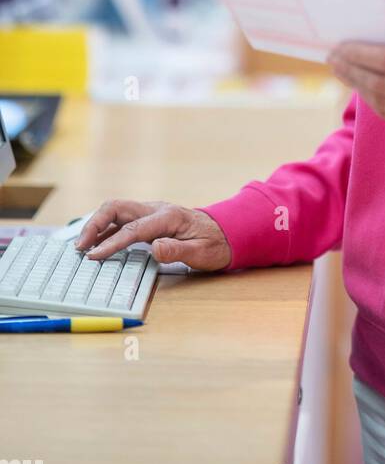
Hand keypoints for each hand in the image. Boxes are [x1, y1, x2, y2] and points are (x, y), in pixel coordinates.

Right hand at [74, 199, 231, 270]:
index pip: (133, 229)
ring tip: (81, 246)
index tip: (94, 256)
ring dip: (96, 225)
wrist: (226, 233)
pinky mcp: (148, 218)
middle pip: (117, 208)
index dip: (111, 243)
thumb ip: (177, 250)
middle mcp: (157, 209)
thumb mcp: (201, 253)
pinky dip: (105, 229)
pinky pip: (122, 219)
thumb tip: (155, 248)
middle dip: (94, 224)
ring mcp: (151, 212)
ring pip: (116, 211)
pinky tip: (97, 244)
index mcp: (168, 217)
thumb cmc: (214, 245)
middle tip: (80, 246)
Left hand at [326, 37, 384, 134]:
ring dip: (358, 86)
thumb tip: (360, 47)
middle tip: (335, 59)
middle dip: (353, 71)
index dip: (360, 54)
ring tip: (344, 72)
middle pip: (381, 84)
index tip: (340, 47)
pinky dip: (371, 101)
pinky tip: (361, 87)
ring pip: (382, 103)